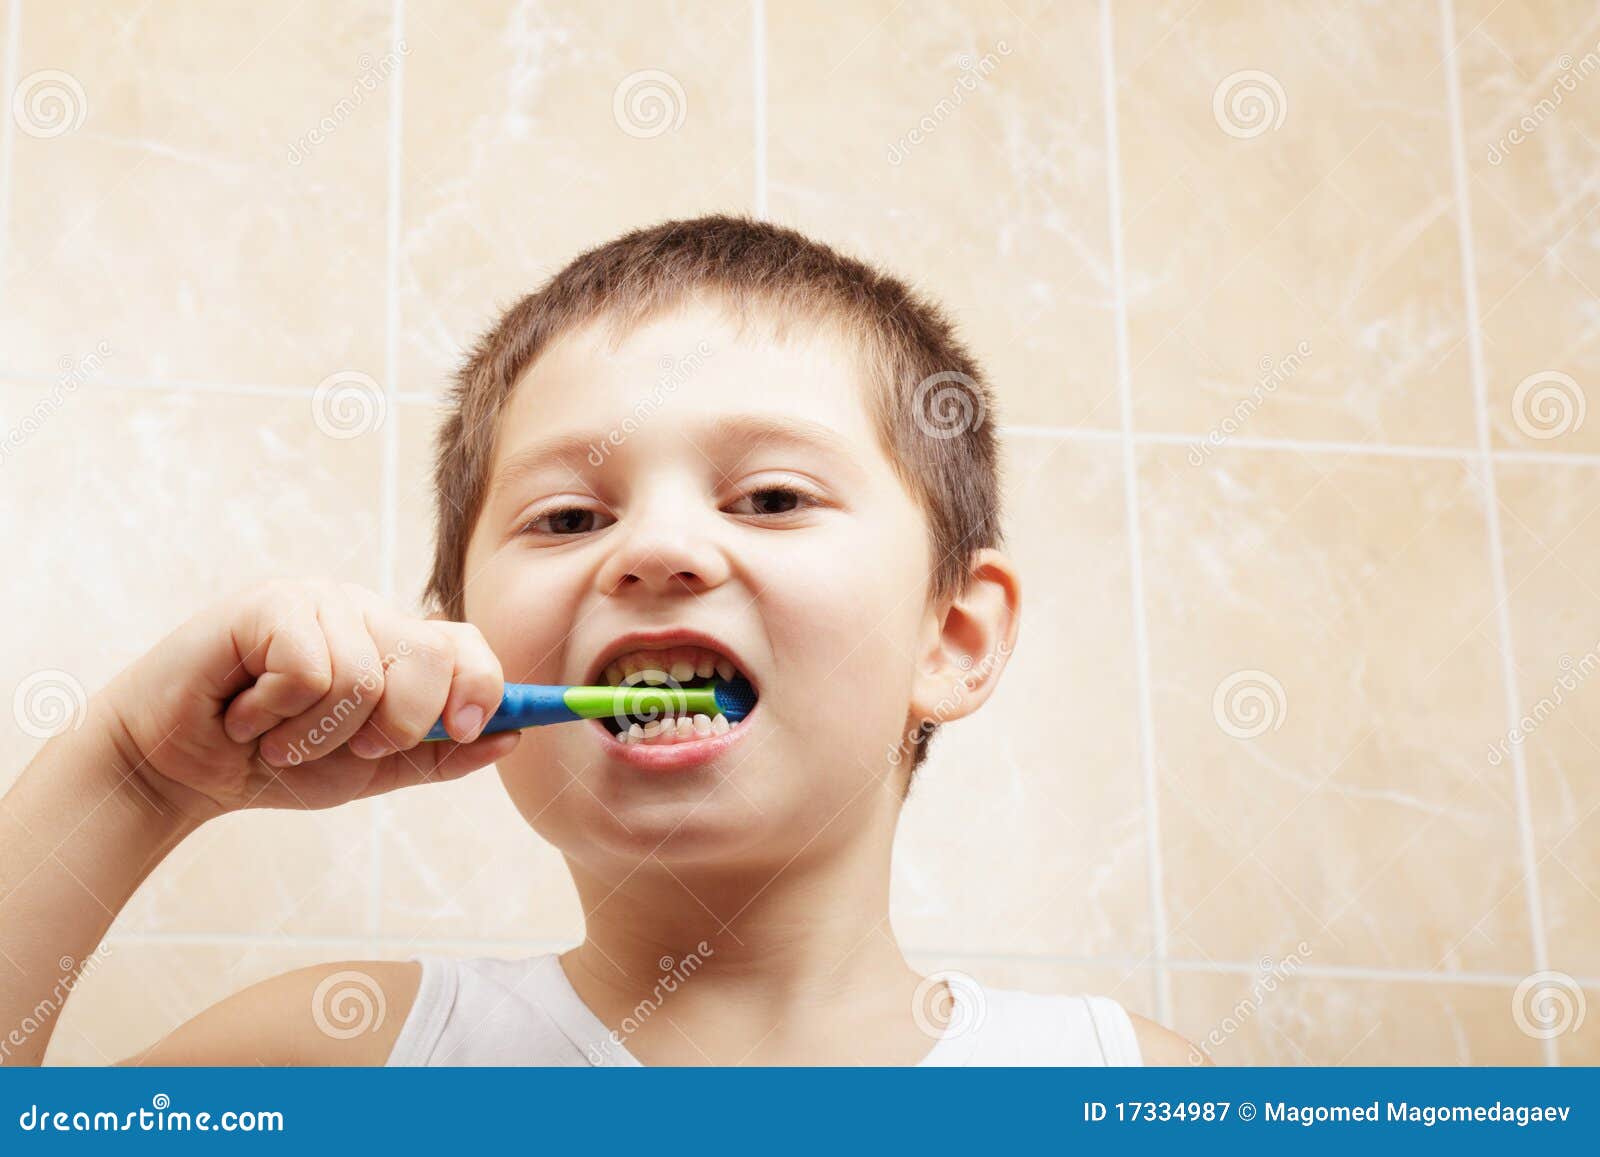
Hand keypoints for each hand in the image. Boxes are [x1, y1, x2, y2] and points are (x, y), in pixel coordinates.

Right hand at [100, 579, 517, 822]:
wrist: (178, 771)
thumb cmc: (273, 764)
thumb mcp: (370, 771)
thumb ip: (439, 755)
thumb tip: (513, 737)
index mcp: (395, 644)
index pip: (466, 644)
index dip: (483, 687)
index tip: (469, 729)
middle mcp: (365, 612)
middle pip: (431, 656)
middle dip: (396, 725)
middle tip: (348, 750)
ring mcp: (319, 600)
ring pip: (365, 677)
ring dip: (317, 733)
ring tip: (277, 733)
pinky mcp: (270, 604)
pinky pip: (311, 671)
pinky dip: (276, 713)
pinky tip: (246, 712)